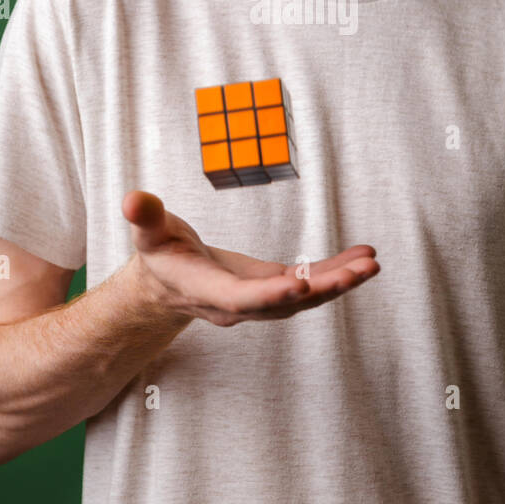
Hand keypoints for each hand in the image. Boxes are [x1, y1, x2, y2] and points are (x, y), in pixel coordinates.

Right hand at [122, 190, 379, 326]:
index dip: (270, 293)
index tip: (300, 282)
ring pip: (304, 298)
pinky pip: (311, 284)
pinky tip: (363, 259)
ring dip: (340, 283)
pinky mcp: (275, 289)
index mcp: (207, 291)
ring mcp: (261, 301)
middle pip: (285, 302)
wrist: (167, 285)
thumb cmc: (159, 255)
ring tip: (371, 265)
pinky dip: (338, 273)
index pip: (242, 298)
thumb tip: (133, 198)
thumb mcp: (148, 233)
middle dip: (323, 289)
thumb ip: (146, 217)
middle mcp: (239, 305)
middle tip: (358, 273)